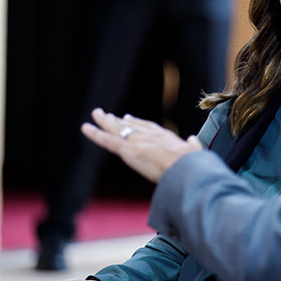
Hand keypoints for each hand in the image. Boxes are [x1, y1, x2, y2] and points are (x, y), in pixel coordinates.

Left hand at [81, 108, 201, 182]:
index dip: (136, 122)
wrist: (184, 166)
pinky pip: (107, 140)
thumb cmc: (192, 163)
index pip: (146, 126)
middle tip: (107, 115)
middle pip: (129, 125)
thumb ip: (192, 145)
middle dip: (117, 120)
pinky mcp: (128, 150)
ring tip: (96, 114)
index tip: (127, 118)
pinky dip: (95, 134)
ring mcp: (137, 141)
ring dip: (104, 121)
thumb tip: (192, 139)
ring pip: (117, 129)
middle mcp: (148, 135)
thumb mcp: (195, 151)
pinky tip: (86, 128)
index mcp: (164, 136)